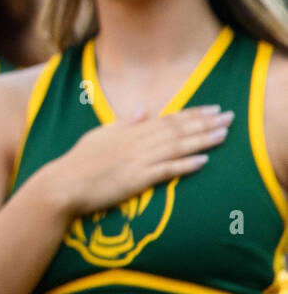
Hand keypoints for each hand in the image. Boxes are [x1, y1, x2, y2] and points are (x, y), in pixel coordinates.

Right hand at [53, 104, 233, 215]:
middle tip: (229, 117)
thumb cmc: (78, 162)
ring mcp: (136, 161)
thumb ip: (123, 123)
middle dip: (205, 123)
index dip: (192, 114)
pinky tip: (203, 161)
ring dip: (202, 140)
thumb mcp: (99, 135)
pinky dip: (185, 165)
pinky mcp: (136, 180)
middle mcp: (136, 142)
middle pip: (176, 130)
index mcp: (128, 131)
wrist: (64, 184)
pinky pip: (165, 170)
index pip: (167, 119)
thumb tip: (143, 109)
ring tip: (224, 135)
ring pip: (175, 147)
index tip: (213, 109)